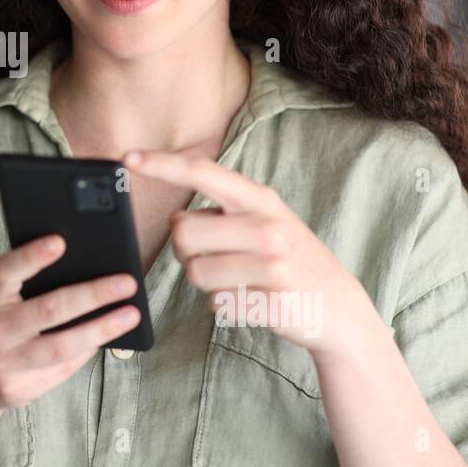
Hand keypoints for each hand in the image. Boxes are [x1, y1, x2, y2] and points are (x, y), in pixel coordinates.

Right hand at [0, 233, 142, 415]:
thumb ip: (26, 287)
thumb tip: (86, 272)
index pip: (6, 272)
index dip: (31, 256)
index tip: (60, 240)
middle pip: (49, 310)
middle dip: (92, 294)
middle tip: (126, 282)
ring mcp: (5, 364)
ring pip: (62, 346)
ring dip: (102, 329)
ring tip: (131, 314)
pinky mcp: (19, 389)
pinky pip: (64, 367)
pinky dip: (88, 349)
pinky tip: (107, 335)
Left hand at [122, 149, 377, 358]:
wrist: (339, 308)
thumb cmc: (289, 261)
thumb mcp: (265, 223)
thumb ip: (223, 214)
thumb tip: (176, 221)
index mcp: (260, 200)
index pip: (203, 173)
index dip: (162, 165)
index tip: (128, 158)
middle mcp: (268, 227)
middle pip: (183, 233)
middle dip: (185, 251)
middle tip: (213, 257)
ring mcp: (273, 265)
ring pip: (195, 273)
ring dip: (206, 282)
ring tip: (239, 279)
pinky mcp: (272, 302)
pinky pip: (216, 303)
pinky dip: (225, 305)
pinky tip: (252, 300)